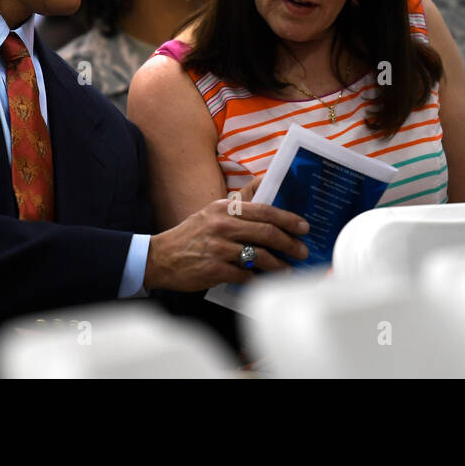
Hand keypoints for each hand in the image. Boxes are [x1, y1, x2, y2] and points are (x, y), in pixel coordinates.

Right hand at [143, 196, 309, 291]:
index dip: (288, 219)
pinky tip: (265, 282)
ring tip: (288, 270)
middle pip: (267, 232)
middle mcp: (222, 225)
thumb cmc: (191, 235)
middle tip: (302, 251)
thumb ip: (239, 202)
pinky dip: (259, 280)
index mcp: (225, 208)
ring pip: (260, 256)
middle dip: (290, 244)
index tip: (304, 227)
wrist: (160, 257)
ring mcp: (218, 247)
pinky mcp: (214, 269)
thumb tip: (264, 183)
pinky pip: (245, 276)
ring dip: (279, 265)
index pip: (264, 210)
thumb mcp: (213, 212)